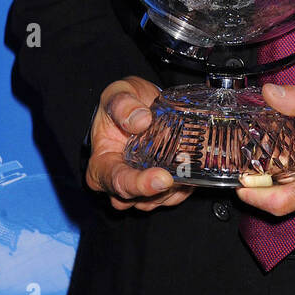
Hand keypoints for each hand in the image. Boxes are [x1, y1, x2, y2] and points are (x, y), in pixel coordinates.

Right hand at [85, 76, 193, 211]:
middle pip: (139, 199)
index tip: (162, 178)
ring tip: (188, 161)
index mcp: (102, 164)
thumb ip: (123, 105)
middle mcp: (119, 182)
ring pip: (159, 200)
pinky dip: (187, 185)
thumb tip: (141, 121)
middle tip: (181, 173)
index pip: (117, 181)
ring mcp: (141, 188)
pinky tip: (192, 167)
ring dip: (177, 187)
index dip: (140, 184)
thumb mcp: (117, 94)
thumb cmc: (123, 103)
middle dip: (162, 190)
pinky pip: (175, 195)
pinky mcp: (160, 188)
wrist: (142, 105)